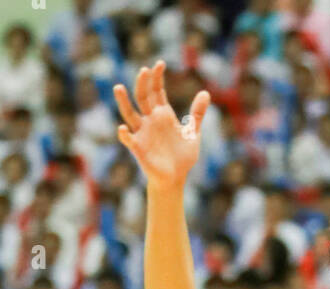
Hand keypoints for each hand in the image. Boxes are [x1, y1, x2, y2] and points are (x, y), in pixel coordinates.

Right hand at [114, 61, 210, 189]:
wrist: (176, 178)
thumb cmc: (183, 157)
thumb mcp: (192, 133)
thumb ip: (197, 114)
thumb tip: (205, 92)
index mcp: (163, 114)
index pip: (157, 90)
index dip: (157, 77)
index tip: (160, 64)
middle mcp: (150, 120)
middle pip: (143, 97)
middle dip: (143, 84)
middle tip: (144, 70)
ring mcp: (143, 133)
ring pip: (129, 113)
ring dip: (123, 101)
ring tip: (118, 87)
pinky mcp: (138, 148)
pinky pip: (129, 139)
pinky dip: (124, 134)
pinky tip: (123, 128)